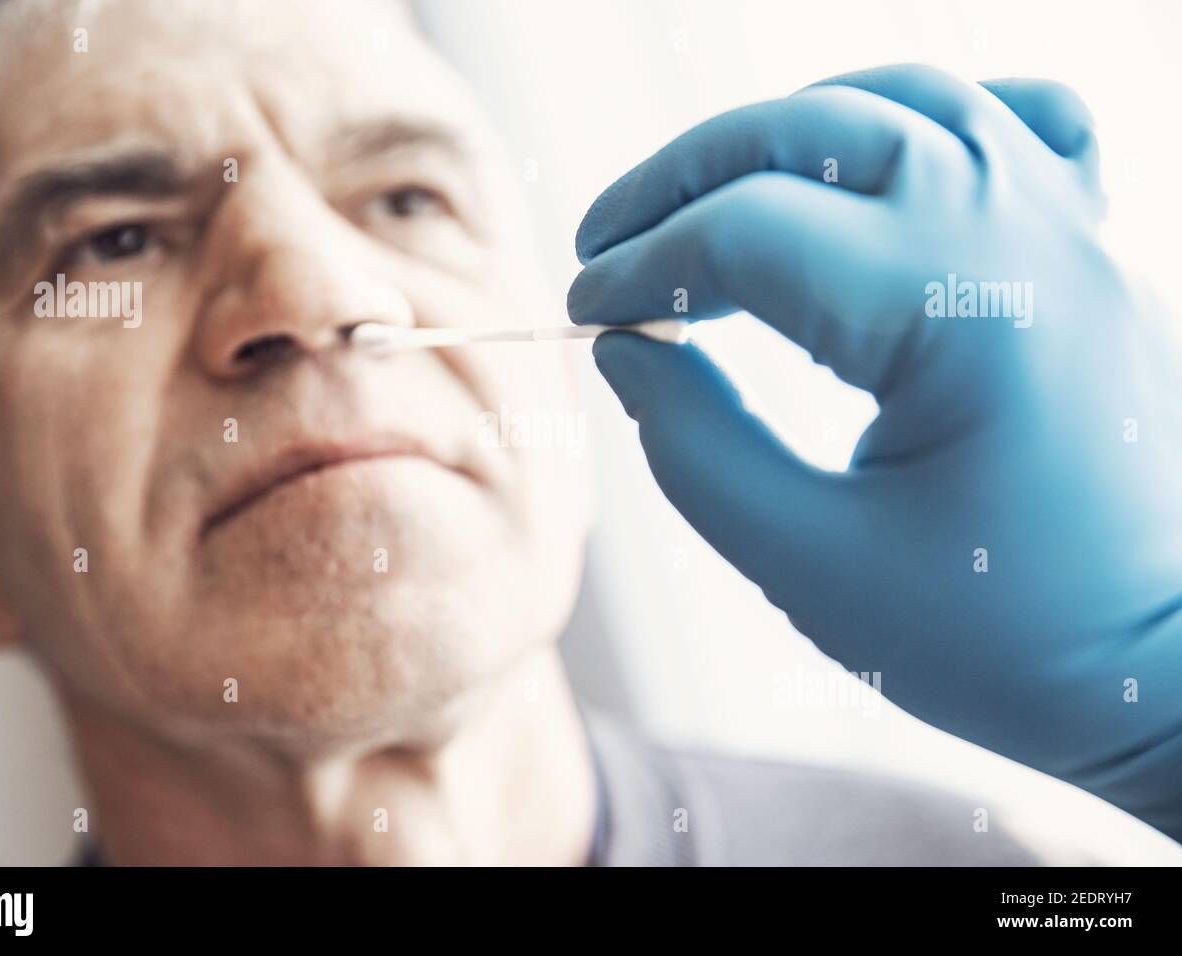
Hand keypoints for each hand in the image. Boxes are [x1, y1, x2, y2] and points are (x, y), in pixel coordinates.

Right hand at [569, 64, 1181, 838]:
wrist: (1167, 673)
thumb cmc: (1002, 642)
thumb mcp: (812, 567)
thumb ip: (695, 448)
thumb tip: (625, 352)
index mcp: (956, 311)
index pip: (748, 233)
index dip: (640, 267)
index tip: (583, 315)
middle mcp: (1020, 231)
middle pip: (809, 130)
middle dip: (680, 179)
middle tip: (604, 241)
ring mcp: (1068, 225)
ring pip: (898, 101)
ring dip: (779, 138)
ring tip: (702, 204)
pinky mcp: (1087, 248)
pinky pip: (1009, 123)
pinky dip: (918, 124)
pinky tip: (867, 173)